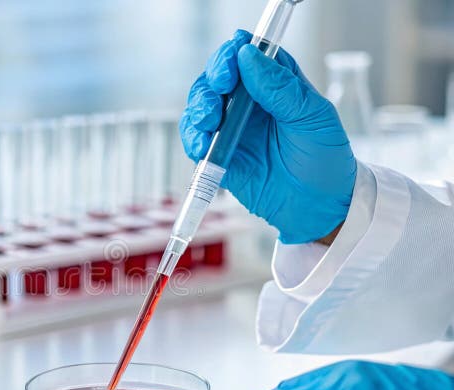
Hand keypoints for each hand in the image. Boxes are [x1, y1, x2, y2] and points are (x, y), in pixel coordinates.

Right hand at [180, 30, 356, 243]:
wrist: (317, 209)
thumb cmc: (325, 160)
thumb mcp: (313, 118)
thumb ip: (280, 87)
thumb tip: (248, 56)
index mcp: (276, 83)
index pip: (248, 54)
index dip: (234, 53)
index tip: (232, 65)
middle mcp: (249, 102)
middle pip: (216, 76)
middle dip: (211, 81)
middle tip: (218, 94)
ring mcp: (231, 128)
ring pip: (201, 105)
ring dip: (198, 109)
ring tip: (209, 124)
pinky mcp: (219, 155)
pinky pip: (196, 140)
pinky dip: (192, 139)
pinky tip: (202, 147)